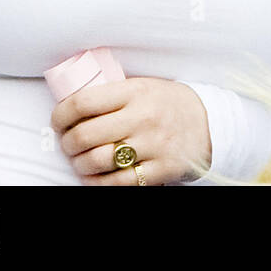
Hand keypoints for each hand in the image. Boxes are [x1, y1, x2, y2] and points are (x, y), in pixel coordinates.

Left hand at [51, 77, 210, 185]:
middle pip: (85, 134)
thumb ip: (115, 95)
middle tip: (68, 143)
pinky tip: (95, 176)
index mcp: (137, 91)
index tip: (59, 121)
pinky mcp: (161, 169)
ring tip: (81, 161)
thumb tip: (73, 105)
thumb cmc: (170, 104)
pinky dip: (97, 183)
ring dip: (80, 164)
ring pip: (97, 161)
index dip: (61, 114)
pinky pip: (117, 183)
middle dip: (67, 143)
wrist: (211, 123)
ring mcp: (153, 145)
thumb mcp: (146, 87)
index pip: (84, 101)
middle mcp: (144, 117)